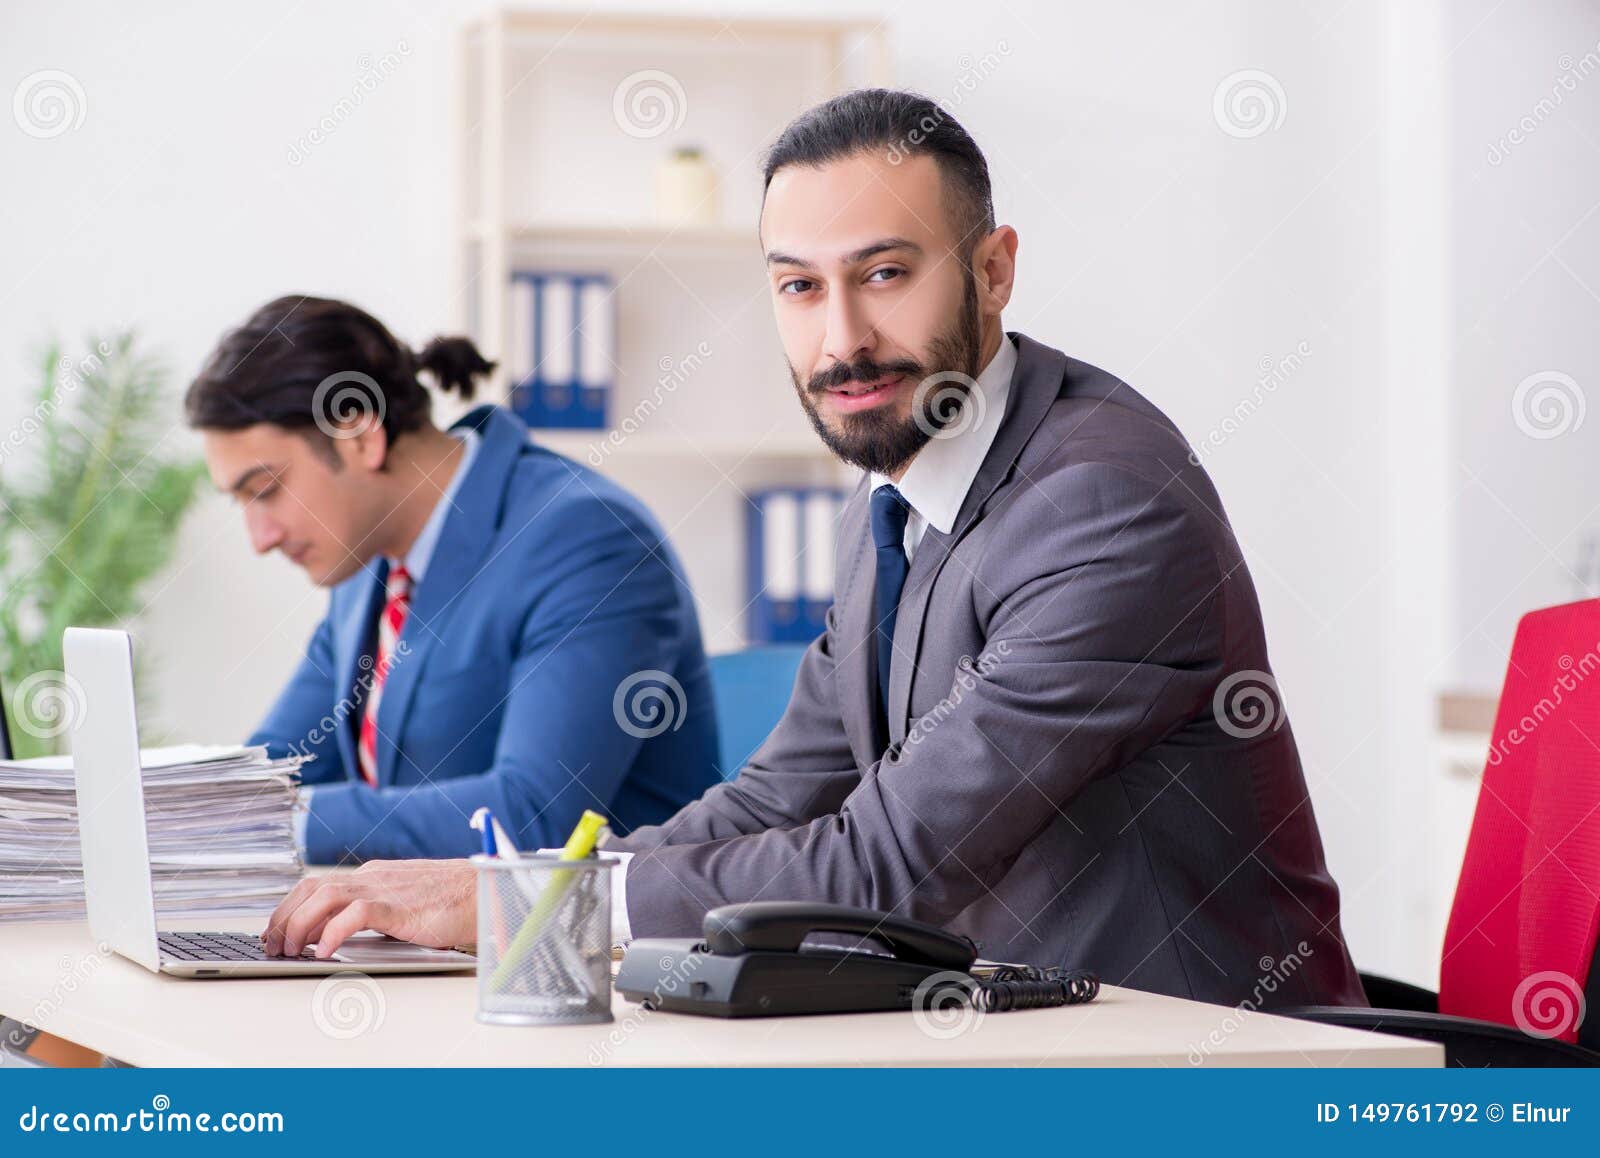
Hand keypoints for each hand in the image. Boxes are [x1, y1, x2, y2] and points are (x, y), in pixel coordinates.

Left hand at [262, 860, 475, 957]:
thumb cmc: (451, 903)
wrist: (484, 892)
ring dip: (300, 924)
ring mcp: (385, 888)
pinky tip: (326, 950)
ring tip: (292, 950)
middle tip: (273, 945)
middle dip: (284, 917)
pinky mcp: (399, 905)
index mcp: (372, 876)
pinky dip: (333, 930)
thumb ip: (374, 915)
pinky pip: (356, 913)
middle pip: (311, 888)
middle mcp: (372, 877)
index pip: (316, 886)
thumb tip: (342, 937)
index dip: (289, 909)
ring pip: (325, 896)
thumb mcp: (403, 907)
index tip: (276, 933)